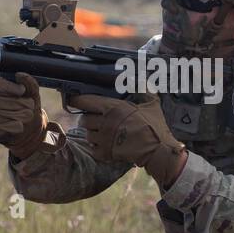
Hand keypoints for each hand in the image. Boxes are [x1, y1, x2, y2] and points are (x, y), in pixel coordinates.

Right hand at [0, 73, 46, 156]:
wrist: (31, 130)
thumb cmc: (29, 108)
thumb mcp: (33, 95)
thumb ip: (29, 84)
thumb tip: (19, 75)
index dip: (8, 87)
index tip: (22, 90)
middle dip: (17, 104)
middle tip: (30, 106)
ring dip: (16, 115)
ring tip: (28, 115)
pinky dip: (10, 127)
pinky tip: (18, 126)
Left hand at [69, 94, 185, 187]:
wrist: (158, 150)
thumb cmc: (155, 126)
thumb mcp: (152, 104)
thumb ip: (145, 90)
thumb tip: (144, 79)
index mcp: (113, 108)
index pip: (86, 102)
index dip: (78, 100)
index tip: (75, 100)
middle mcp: (106, 123)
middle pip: (84, 120)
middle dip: (87, 119)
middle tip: (94, 119)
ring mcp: (105, 139)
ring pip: (88, 135)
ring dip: (92, 133)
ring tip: (101, 132)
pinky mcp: (106, 153)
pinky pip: (93, 149)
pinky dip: (96, 147)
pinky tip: (104, 144)